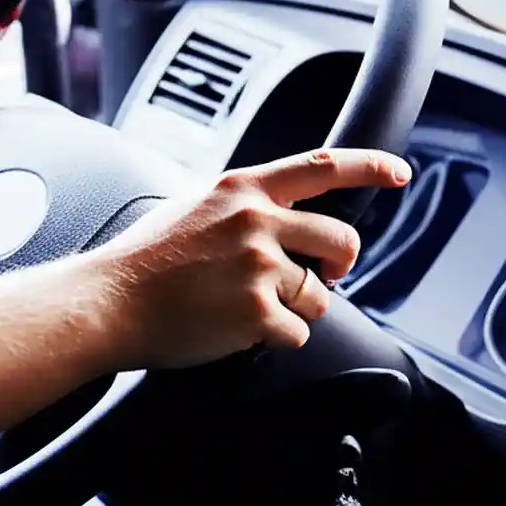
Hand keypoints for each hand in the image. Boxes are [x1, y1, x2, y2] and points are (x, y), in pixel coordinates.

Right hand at [93, 149, 411, 369]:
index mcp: (242, 190)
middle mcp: (256, 222)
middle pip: (341, 240)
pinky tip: (235, 329)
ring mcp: (258, 267)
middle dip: (340, 265)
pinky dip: (273, 339)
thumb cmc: (142, 262)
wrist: (108, 302)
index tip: (398, 173)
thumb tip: (278, 216)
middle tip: (325, 277)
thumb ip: (240, 206)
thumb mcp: (192, 207)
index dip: (369, 168)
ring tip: (244, 307)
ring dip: (293, 309)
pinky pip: (297, 333)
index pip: (322, 166)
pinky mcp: (256, 313)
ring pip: (318, 296)